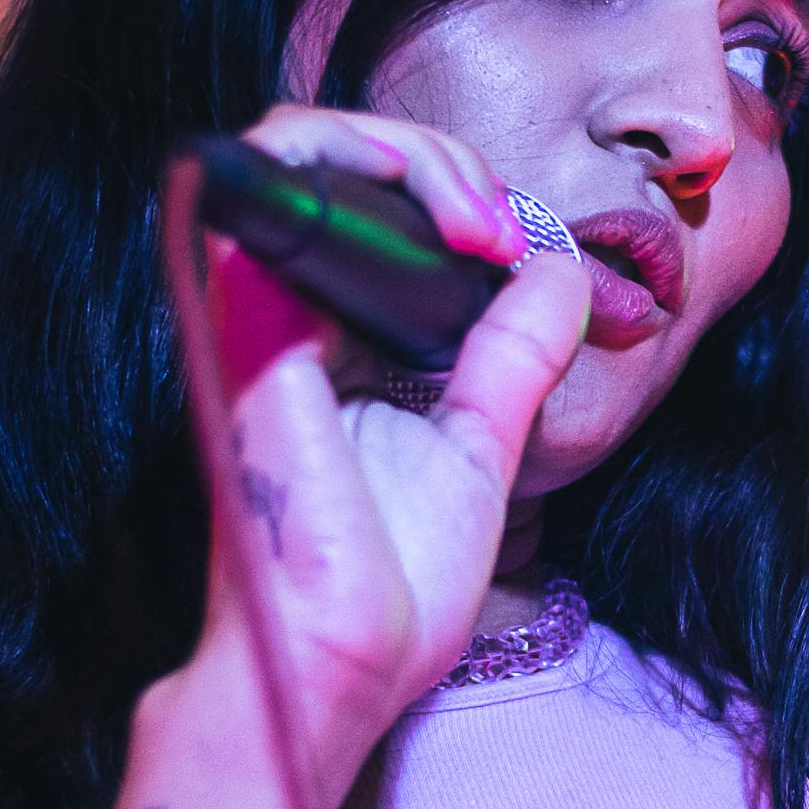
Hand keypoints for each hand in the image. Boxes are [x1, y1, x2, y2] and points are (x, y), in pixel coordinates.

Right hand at [188, 104, 588, 800]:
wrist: (348, 661)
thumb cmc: (390, 584)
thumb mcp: (478, 444)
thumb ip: (509, 354)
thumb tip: (556, 268)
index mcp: (328, 343)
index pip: (365, 209)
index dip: (446, 192)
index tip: (522, 251)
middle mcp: (283, 316)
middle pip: (334, 161)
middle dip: (436, 158)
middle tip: (501, 222)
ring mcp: (257, 313)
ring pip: (299, 147)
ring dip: (406, 149)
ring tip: (478, 212)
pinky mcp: (252, 320)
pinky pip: (273, 182)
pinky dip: (360, 162)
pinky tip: (455, 218)